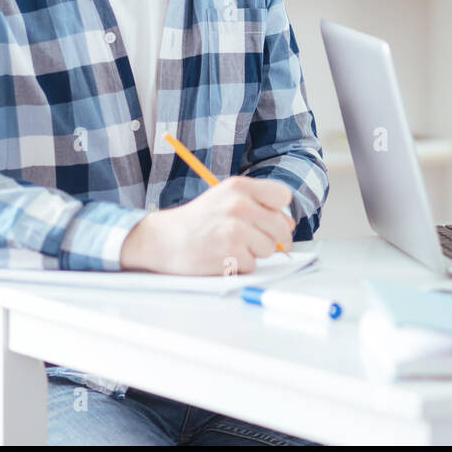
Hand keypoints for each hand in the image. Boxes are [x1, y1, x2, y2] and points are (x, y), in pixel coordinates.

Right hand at [119, 175, 295, 274]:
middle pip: (281, 227)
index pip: (282, 196)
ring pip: (269, 249)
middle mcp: (239, 204)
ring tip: (230, 245)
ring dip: (254, 253)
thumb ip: (259, 206)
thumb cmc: (198, 220)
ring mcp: (235, 229)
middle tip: (250, 240)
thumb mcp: (226, 199)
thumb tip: (289, 225)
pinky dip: (240, 265)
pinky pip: (252, 264)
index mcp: (239, 186)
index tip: (267, 218)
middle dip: (271, 238)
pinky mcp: (230, 253)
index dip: (278, 211)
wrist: (163, 239)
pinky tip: (222, 256)